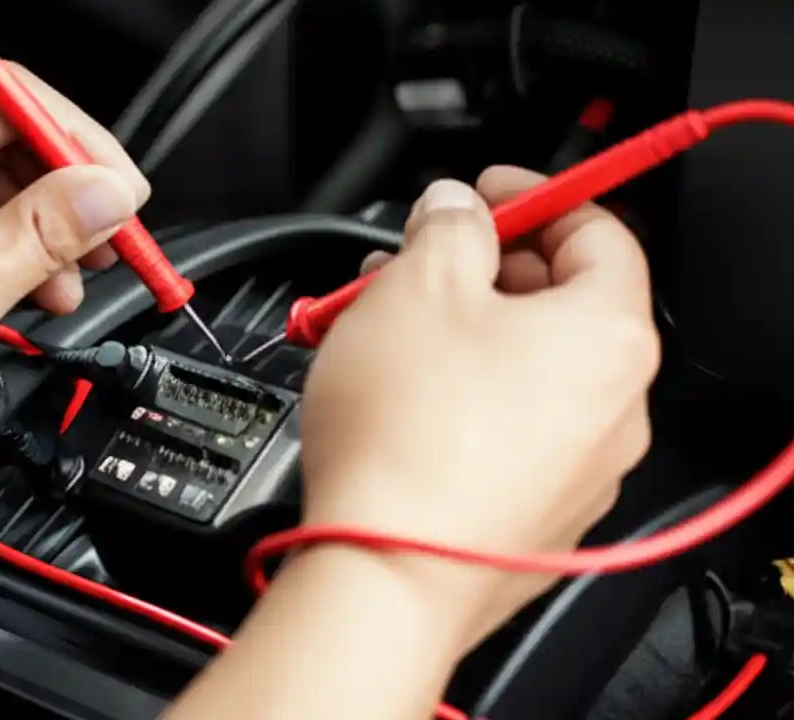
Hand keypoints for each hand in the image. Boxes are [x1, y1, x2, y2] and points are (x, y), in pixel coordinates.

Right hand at [300, 166, 659, 647]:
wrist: (388, 571)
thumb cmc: (409, 437)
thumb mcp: (417, 284)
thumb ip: (446, 226)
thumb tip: (454, 210)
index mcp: (607, 334)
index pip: (598, 233)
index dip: (535, 198)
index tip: (483, 195)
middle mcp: (613, 407)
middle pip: (560, 304)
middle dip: (484, 271)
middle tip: (417, 265)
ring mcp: (578, 470)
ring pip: (526, 371)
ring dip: (465, 336)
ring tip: (388, 333)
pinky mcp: (535, 515)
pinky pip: (508, 433)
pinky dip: (463, 400)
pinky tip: (402, 398)